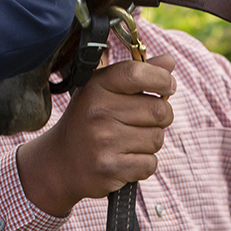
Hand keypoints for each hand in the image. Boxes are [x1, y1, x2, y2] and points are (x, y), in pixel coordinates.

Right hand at [15, 54, 175, 217]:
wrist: (60, 163)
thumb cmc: (89, 121)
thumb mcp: (104, 90)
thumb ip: (138, 74)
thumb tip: (169, 62)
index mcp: (96, 86)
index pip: (138, 73)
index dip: (162, 79)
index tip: (168, 85)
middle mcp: (98, 111)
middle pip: (159, 110)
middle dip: (161, 116)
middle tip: (145, 120)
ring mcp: (103, 141)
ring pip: (157, 138)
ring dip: (150, 142)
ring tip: (129, 141)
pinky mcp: (110, 168)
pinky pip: (150, 163)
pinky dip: (144, 163)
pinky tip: (125, 159)